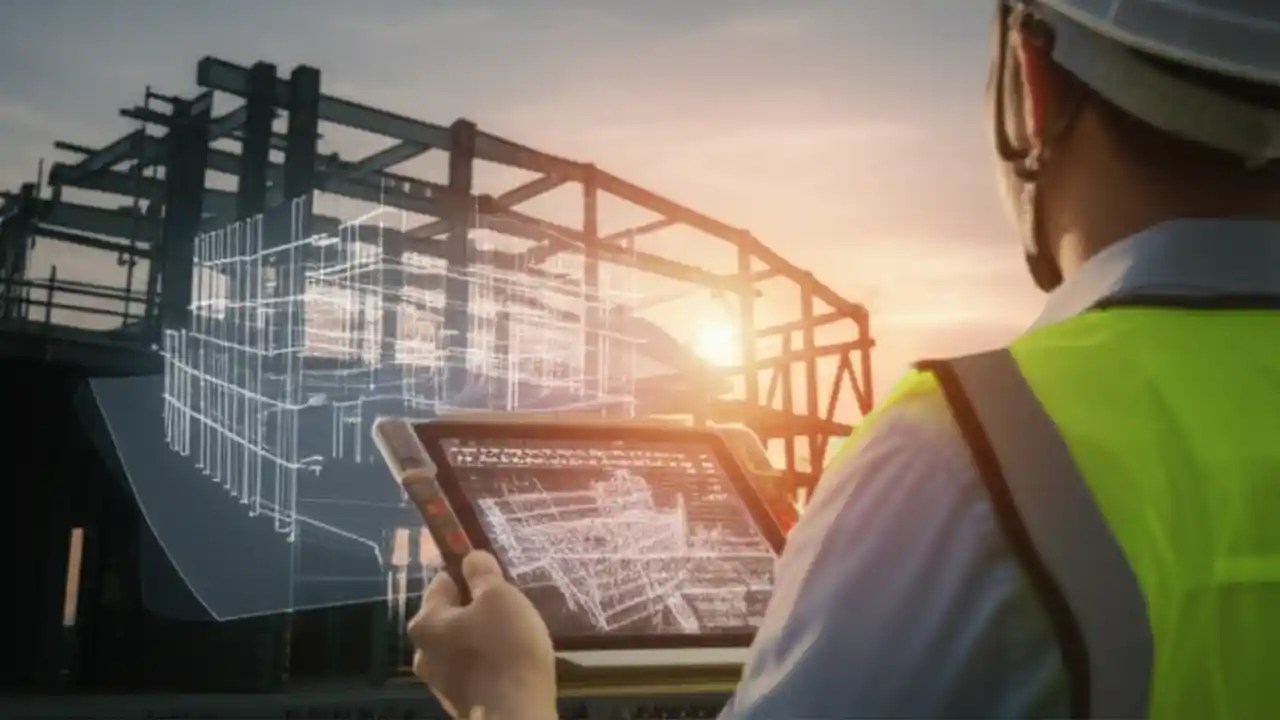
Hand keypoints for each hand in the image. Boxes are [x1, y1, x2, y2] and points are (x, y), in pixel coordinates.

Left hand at [407, 550, 557, 719]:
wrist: (514, 715)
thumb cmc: (505, 649)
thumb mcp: (500, 597)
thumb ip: (483, 573)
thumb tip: (471, 556)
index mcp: (425, 622)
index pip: (442, 582)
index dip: (468, 574)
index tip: (494, 577)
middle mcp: (423, 653)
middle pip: (450, 616)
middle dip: (476, 610)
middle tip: (508, 609)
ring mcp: (440, 682)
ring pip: (462, 645)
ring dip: (483, 639)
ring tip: (515, 638)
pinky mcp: (460, 702)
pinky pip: (473, 671)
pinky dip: (488, 664)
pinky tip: (511, 665)